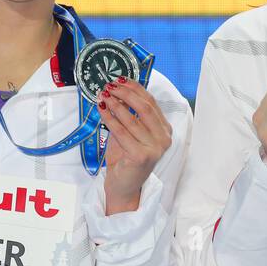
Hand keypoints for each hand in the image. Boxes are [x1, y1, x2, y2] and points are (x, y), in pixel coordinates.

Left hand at [99, 79, 172, 213]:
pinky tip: (101, 109)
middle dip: (125, 93)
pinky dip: (110, 118)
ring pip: (132, 118)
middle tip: (109, 86)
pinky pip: (122, 132)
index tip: (120, 79)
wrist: (124, 186)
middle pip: (145, 107)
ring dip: (115, 104)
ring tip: (103, 95)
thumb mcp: (130, 133)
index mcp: (165, 130)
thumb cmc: (126, 159)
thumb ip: (129, 116)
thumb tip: (115, 91)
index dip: (135, 88)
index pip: (151, 103)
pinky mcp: (141, 156)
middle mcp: (164, 138)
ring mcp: (155, 148)